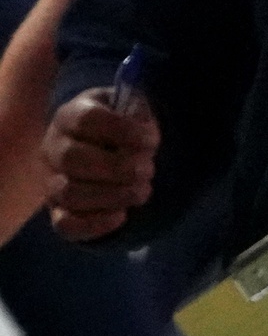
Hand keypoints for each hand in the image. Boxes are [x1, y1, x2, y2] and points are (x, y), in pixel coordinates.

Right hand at [41, 86, 156, 240]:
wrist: (115, 150)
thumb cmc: (125, 126)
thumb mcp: (135, 110)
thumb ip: (139, 118)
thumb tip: (142, 142)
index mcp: (70, 116)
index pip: (87, 120)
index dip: (123, 131)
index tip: (150, 141)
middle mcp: (52, 148)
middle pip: (72, 158)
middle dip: (119, 168)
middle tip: (148, 170)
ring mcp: (50, 181)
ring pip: (68, 193)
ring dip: (113, 195)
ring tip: (142, 191)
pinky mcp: (58, 211)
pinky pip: (65, 225)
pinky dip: (95, 224)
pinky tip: (122, 215)